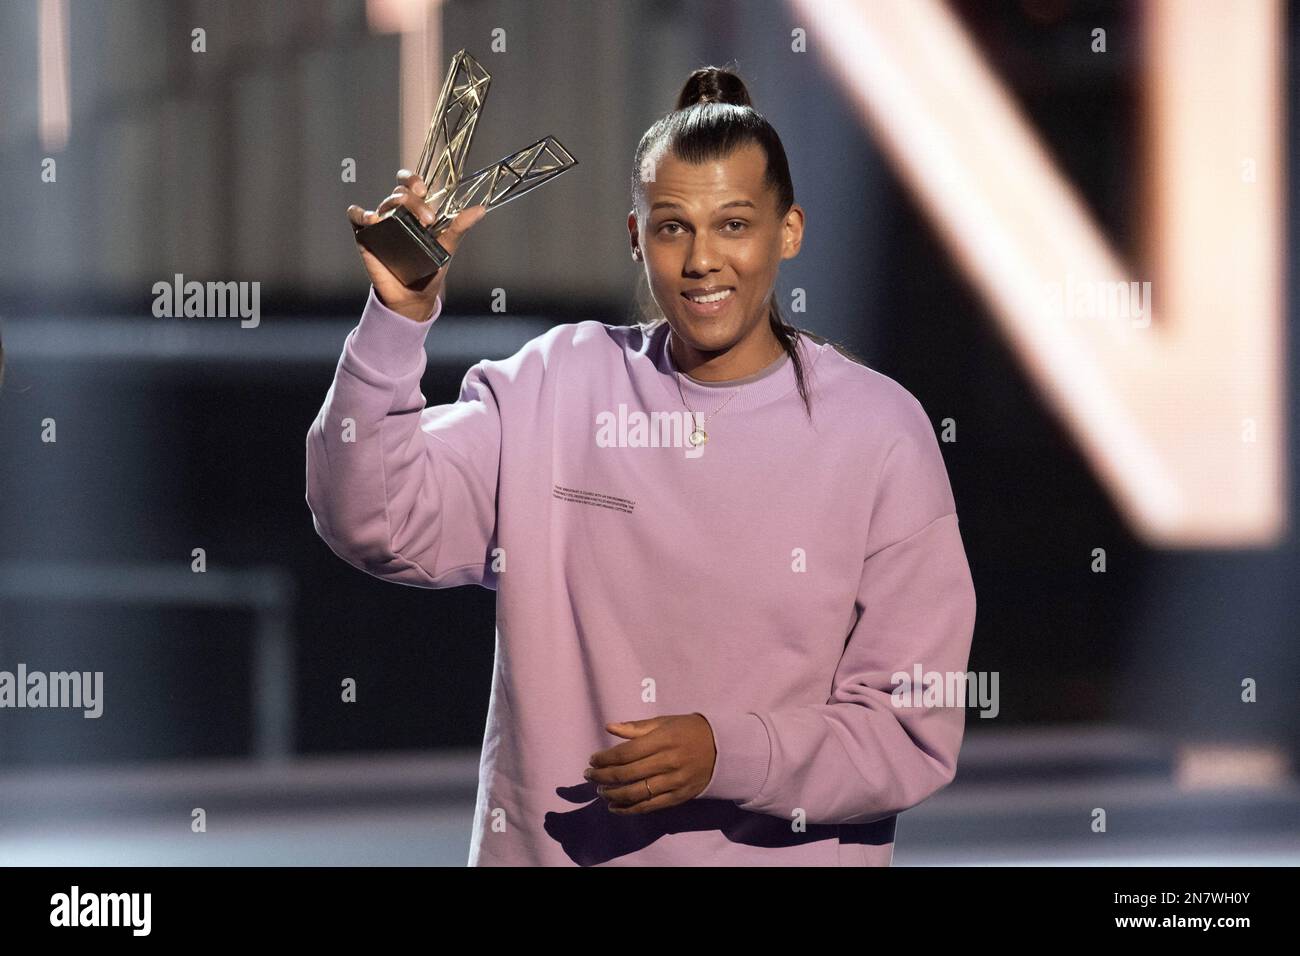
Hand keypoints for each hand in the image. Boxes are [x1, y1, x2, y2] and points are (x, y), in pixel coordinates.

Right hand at [346, 169, 487, 322]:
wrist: (414, 296)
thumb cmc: (430, 269)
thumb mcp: (447, 246)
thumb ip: (460, 226)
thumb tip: (481, 209)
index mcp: (416, 210)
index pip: (411, 184)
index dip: (413, 179)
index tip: (424, 189)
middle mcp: (398, 213)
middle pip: (400, 194)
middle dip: (413, 201)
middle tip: (428, 220)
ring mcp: (381, 223)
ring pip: (383, 203)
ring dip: (390, 206)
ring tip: (396, 220)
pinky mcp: (365, 236)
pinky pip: (356, 216)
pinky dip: (360, 213)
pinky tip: (371, 220)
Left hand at [584, 713, 716, 814]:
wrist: (724, 749)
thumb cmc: (690, 730)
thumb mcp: (665, 722)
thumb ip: (636, 727)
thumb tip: (609, 727)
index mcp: (663, 739)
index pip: (626, 753)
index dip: (605, 758)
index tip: (592, 760)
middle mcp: (668, 761)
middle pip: (627, 774)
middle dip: (603, 776)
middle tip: (589, 776)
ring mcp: (674, 781)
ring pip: (636, 793)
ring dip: (613, 794)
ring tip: (600, 791)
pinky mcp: (679, 796)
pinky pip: (650, 806)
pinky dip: (630, 809)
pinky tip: (615, 807)